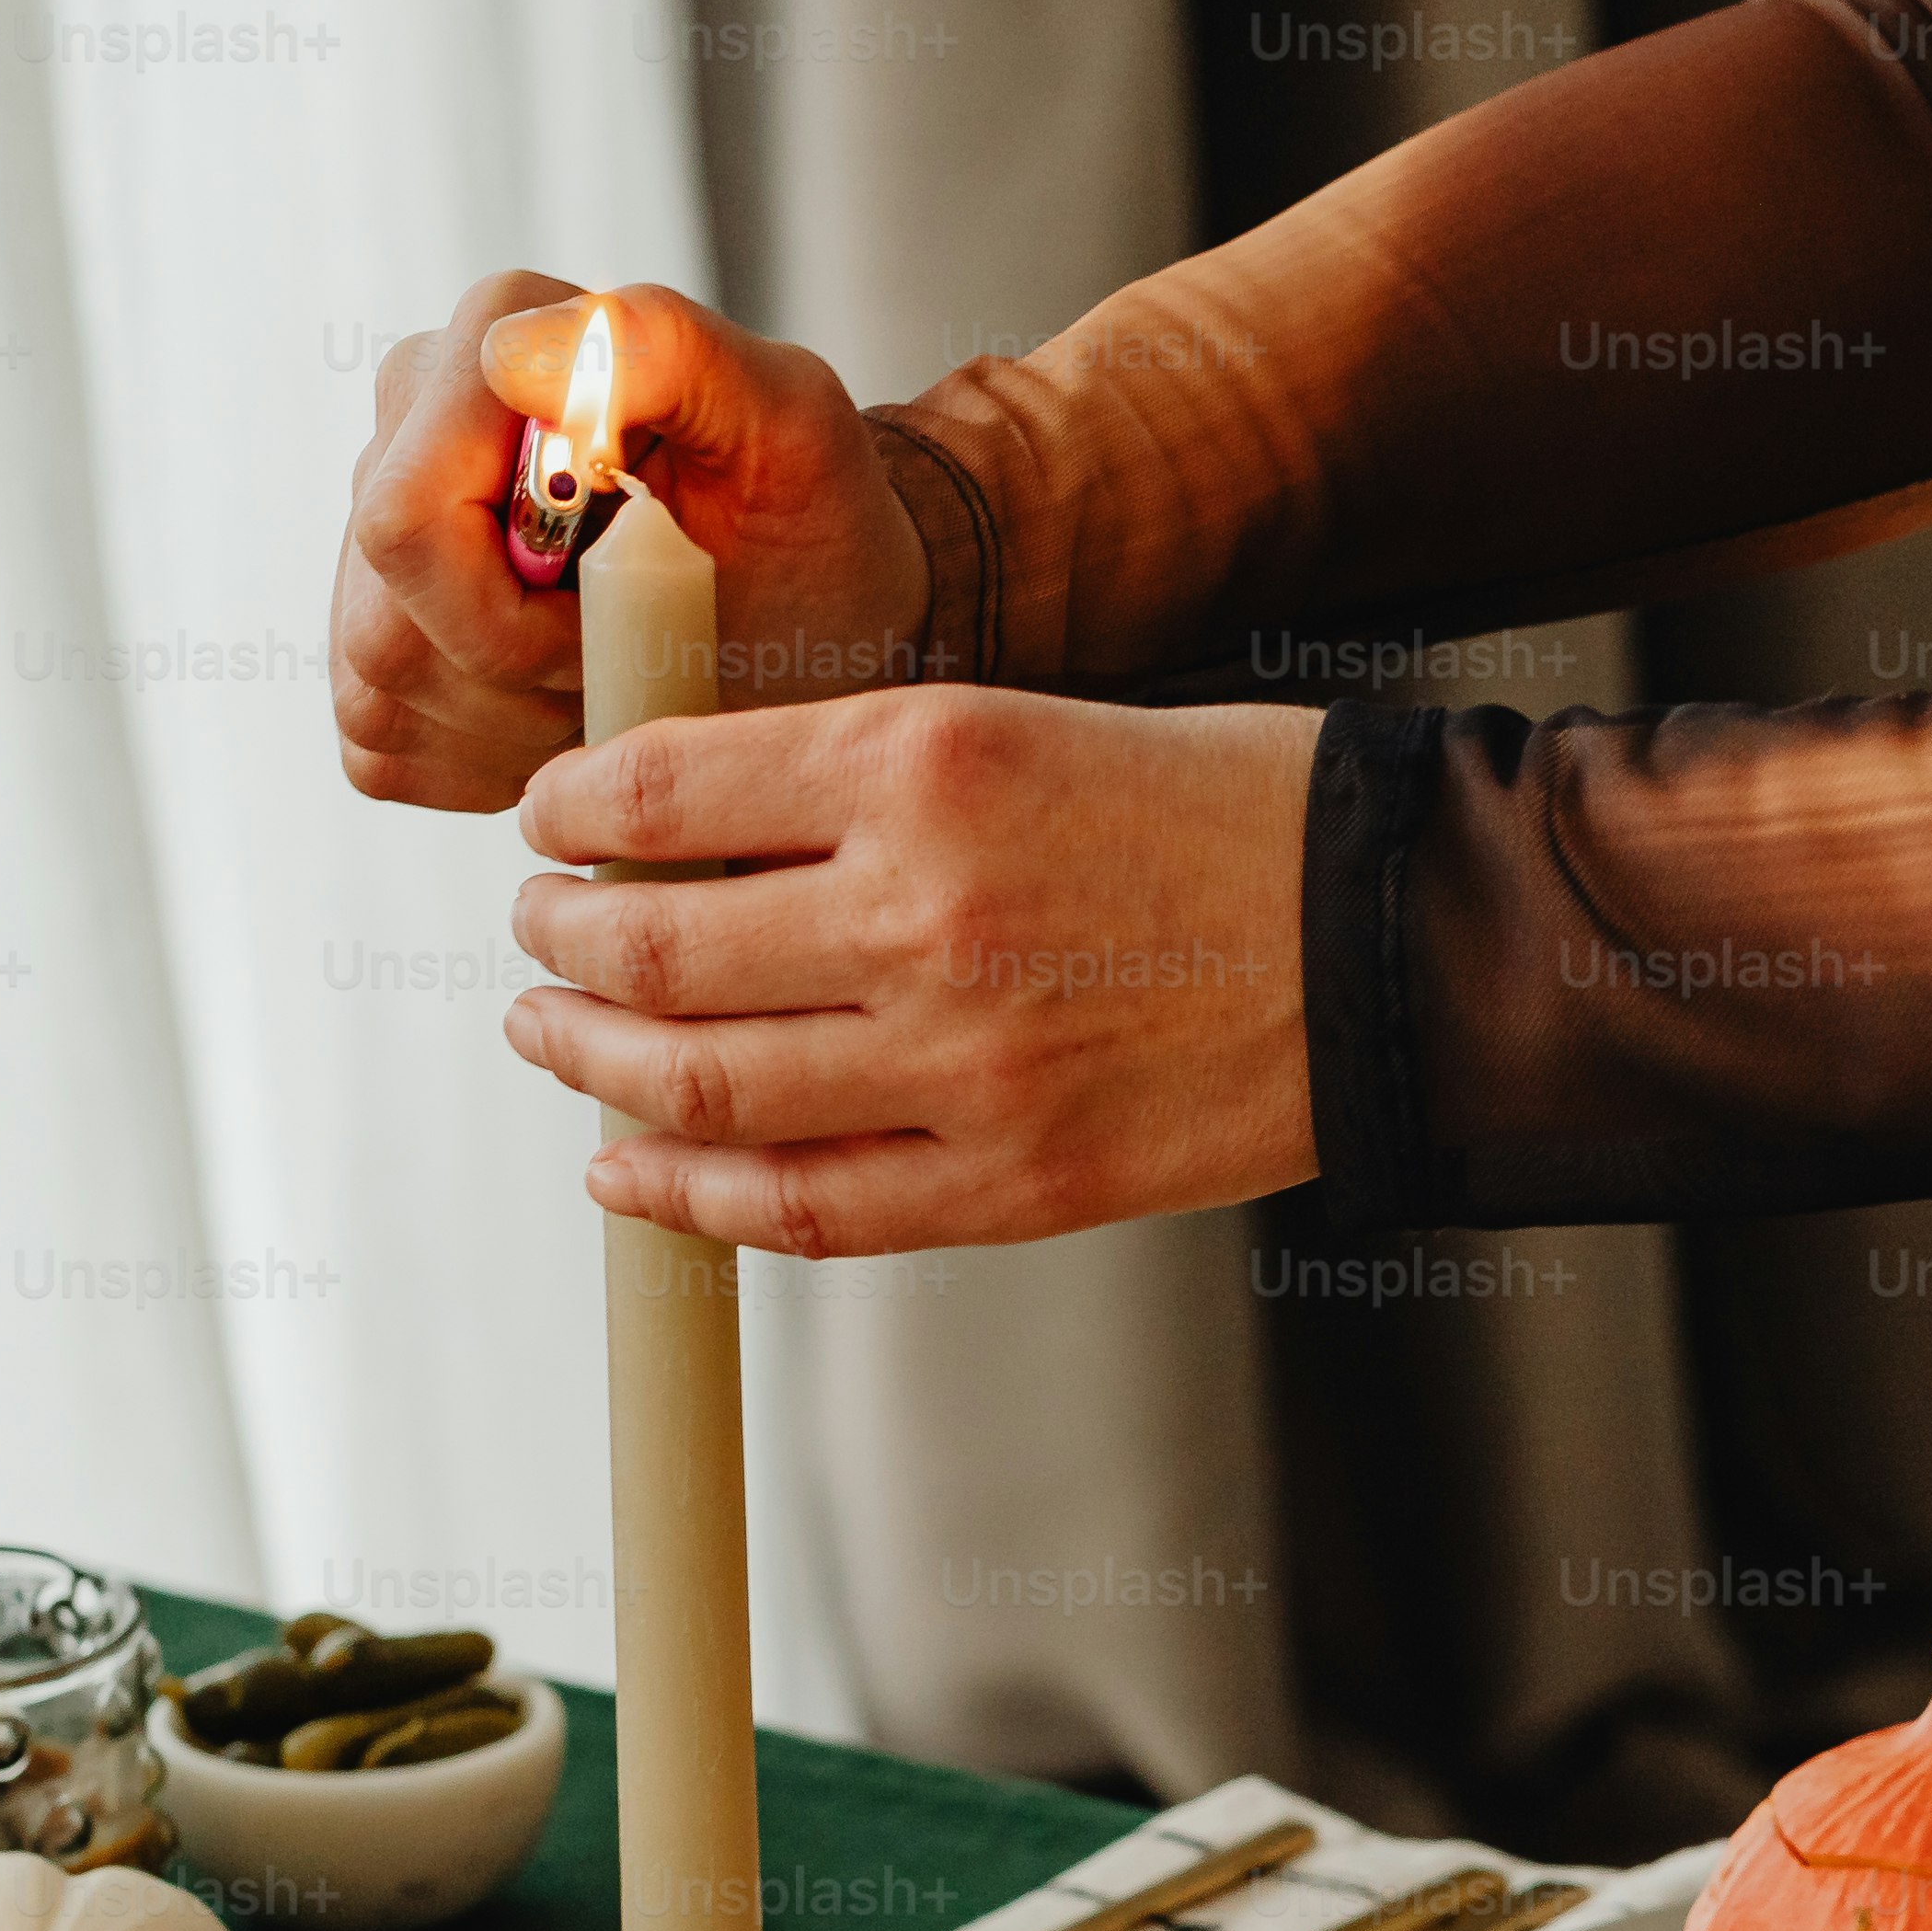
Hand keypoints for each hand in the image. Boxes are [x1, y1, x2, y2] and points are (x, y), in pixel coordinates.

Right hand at [327, 273, 934, 810]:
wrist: (814, 606)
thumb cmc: (811, 521)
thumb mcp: (786, 424)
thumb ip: (663, 348)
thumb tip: (507, 352)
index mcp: (487, 342)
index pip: (403, 525)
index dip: (513, 617)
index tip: (627, 608)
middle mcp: (404, 423)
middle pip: (385, 624)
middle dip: (521, 680)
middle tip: (635, 650)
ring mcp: (366, 535)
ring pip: (379, 688)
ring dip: (515, 725)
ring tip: (615, 674)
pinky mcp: (365, 646)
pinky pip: (382, 741)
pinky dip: (493, 759)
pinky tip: (571, 712)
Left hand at [509, 689, 1330, 1254]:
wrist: (1397, 939)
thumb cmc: (1227, 813)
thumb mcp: (1028, 722)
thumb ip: (858, 779)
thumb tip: (684, 827)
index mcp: (927, 764)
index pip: (664, 789)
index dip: (570, 809)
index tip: (548, 817)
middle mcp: (925, 916)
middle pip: (653, 946)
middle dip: (559, 936)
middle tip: (535, 927)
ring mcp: (962, 1067)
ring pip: (695, 1085)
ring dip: (588, 1061)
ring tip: (551, 1031)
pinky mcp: (1009, 1185)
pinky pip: (794, 1208)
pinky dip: (680, 1197)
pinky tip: (623, 1169)